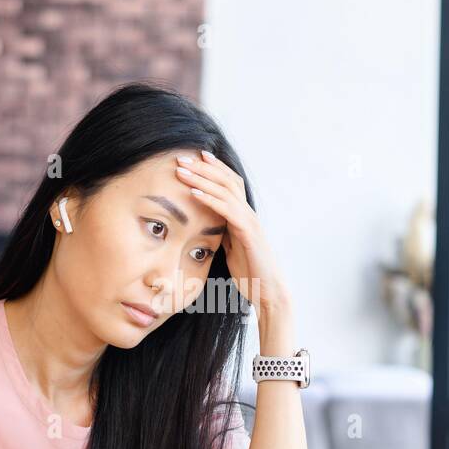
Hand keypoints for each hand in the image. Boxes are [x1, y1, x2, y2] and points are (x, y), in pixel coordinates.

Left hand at [175, 150, 288, 312]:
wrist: (268, 291)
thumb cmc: (250, 272)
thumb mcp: (230, 247)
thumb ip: (222, 232)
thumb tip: (208, 223)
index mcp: (243, 215)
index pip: (228, 183)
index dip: (212, 169)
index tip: (193, 158)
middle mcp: (248, 213)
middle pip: (226, 180)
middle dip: (203, 167)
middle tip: (181, 157)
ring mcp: (250, 221)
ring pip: (225, 191)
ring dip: (201, 179)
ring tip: (181, 170)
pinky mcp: (249, 233)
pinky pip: (227, 211)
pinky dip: (209, 199)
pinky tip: (193, 193)